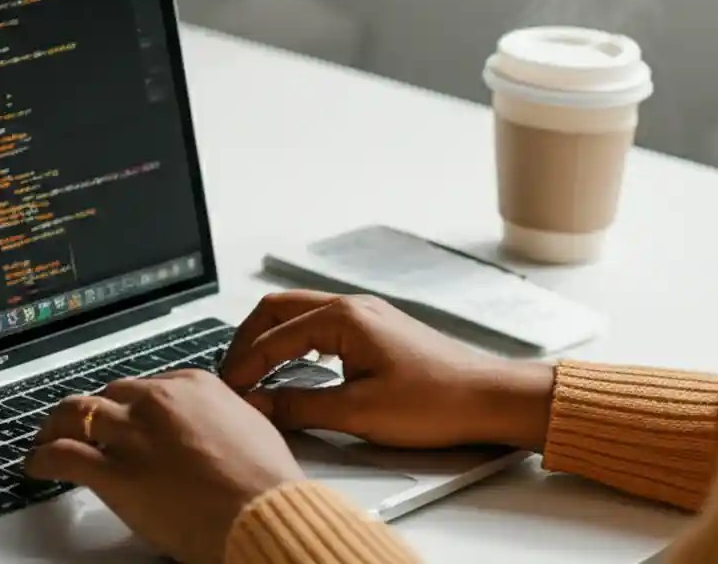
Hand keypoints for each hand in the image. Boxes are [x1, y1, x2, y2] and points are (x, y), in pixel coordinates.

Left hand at [24, 370, 304, 563]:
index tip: (123, 414)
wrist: (263, 513)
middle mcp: (158, 401)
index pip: (146, 384)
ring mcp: (132, 434)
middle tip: (84, 425)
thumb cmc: (265, 481)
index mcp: (193, 385)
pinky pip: (63, 455)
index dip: (128, 403)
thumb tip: (215, 425)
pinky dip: (42, 458)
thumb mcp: (253, 428)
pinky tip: (37, 465)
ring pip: (76, 413)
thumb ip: (223, 418)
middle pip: (109, 395)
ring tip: (47, 436)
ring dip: (56, 425)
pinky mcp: (114, 473)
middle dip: (94, 411)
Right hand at [221, 291, 554, 451]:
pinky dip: (293, 343)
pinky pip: (319, 326)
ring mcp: (366, 316)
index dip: (245, 368)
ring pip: (298, 314)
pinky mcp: (376, 331)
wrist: (489, 399)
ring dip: (269, 339)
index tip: (228, 392)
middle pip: (278, 309)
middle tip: (230, 375)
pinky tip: (291, 369)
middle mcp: (353, 307)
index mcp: (345, 317)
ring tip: (252, 373)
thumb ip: (299, 405)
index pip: (273, 337)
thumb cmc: (437, 401)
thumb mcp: (358, 412)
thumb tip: (257, 404)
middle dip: (247, 341)